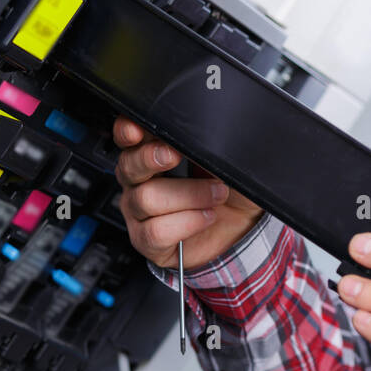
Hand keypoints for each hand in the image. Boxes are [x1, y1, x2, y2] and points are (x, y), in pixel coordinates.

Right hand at [112, 116, 264, 268]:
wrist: (243, 225)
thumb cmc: (231, 189)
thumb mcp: (224, 160)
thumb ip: (205, 144)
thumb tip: (202, 133)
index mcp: (153, 152)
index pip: (128, 136)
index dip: (127, 131)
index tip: (137, 130)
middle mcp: (139, 180)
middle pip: (128, 165)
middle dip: (151, 158)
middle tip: (177, 157)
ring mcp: (139, 212)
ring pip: (147, 199)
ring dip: (190, 195)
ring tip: (217, 194)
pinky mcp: (146, 240)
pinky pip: (156, 231)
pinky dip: (188, 222)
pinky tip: (206, 216)